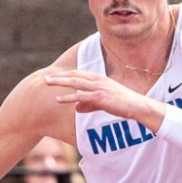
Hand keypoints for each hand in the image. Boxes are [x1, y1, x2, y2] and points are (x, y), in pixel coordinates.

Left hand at [42, 70, 160, 123]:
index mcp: (98, 79)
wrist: (137, 107)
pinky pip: (81, 96)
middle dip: (59, 76)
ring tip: (46, 83)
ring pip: (75, 82)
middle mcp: (98, 80)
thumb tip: (76, 108)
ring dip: (60, 82)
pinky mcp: (101, 97)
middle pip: (74, 75)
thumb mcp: (103, 103)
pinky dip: (69, 97)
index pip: (78, 74)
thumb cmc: (121, 104)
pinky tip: (58, 99)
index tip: (53, 76)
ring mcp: (99, 87)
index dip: (65, 74)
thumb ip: (89, 104)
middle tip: (44, 78)